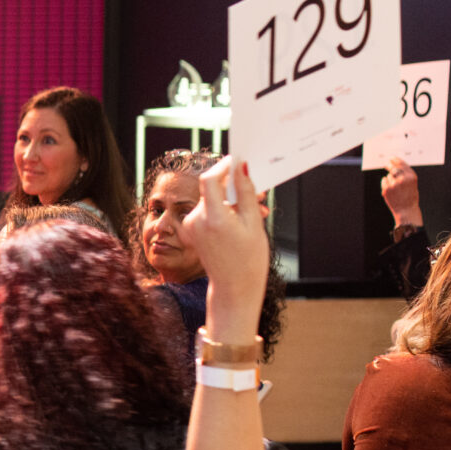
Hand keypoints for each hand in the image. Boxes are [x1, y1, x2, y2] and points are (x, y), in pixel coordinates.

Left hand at [179, 158, 269, 343]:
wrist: (234, 287)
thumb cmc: (248, 259)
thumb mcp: (253, 223)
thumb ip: (246, 192)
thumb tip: (241, 167)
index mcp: (213, 218)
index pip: (210, 179)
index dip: (224, 167)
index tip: (239, 162)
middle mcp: (196, 220)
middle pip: (212, 189)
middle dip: (234, 187)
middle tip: (259, 194)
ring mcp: (191, 225)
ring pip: (212, 200)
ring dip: (232, 200)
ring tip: (256, 211)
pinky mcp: (192, 229)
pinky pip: (208, 211)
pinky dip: (224, 210)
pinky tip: (242, 220)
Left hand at [379, 156, 421, 228]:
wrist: (406, 210)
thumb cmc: (410, 197)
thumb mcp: (412, 184)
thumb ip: (406, 175)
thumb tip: (396, 166)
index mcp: (411, 177)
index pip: (402, 164)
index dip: (396, 160)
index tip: (392, 158)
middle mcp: (403, 179)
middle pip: (393, 168)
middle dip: (390, 165)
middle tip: (387, 164)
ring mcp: (394, 184)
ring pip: (389, 176)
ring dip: (390, 179)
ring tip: (395, 188)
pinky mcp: (386, 189)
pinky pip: (384, 181)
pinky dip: (385, 183)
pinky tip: (390, 190)